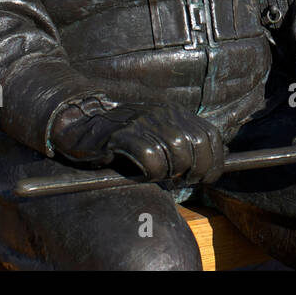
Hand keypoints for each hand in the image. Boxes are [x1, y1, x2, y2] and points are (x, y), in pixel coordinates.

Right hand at [52, 100, 225, 184]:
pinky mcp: (122, 135)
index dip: (213, 161)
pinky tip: (144, 174)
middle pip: (197, 145)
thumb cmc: (120, 133)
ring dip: (172, 171)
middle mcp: (162, 114)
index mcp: (174, 112)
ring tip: (160, 177)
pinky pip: (150, 157)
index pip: (211, 136)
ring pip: (176, 151)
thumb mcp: (156, 131)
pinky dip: (152, 171)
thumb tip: (216, 160)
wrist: (79, 120)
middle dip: (195, 170)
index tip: (205, 178)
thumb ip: (182, 141)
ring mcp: (142, 122)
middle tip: (180, 181)